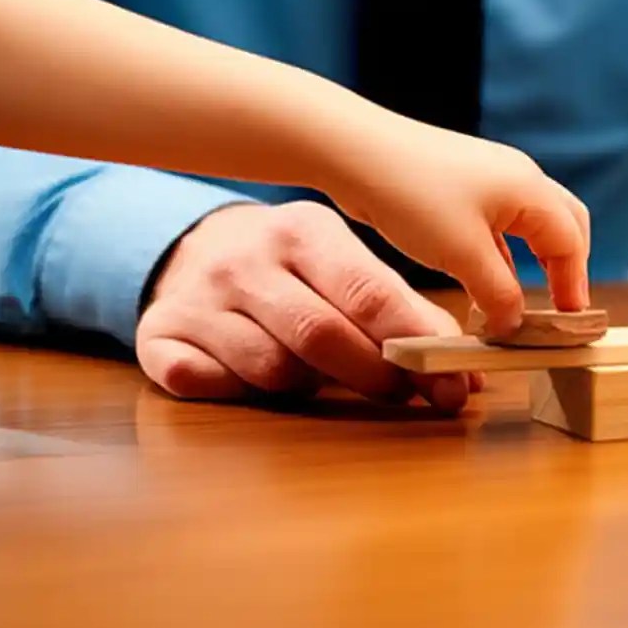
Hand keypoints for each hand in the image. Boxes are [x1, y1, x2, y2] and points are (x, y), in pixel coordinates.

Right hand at [135, 201, 478, 406]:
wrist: (196, 251)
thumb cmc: (294, 271)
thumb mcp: (347, 267)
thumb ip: (405, 314)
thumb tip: (467, 373)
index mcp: (305, 231)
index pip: (370, 293)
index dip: (415, 346)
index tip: (450, 383)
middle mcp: (248, 259)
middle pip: (323, 335)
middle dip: (374, 376)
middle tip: (402, 396)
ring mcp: (200, 297)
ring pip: (273, 369)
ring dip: (308, 387)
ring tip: (320, 376)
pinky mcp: (160, 336)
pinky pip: (210, 384)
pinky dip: (240, 393)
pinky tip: (252, 380)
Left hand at [325, 121, 590, 336]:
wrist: (354, 152)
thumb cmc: (413, 195)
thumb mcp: (463, 256)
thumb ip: (499, 294)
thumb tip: (514, 323)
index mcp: (530, 190)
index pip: (570, 243)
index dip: (574, 286)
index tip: (569, 323)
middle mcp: (517, 178)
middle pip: (563, 225)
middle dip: (565, 268)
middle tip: (559, 308)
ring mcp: (488, 178)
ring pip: (527, 227)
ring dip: (527, 266)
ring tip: (514, 306)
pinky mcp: (459, 184)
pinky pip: (495, 226)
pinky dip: (498, 257)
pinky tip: (480, 284)